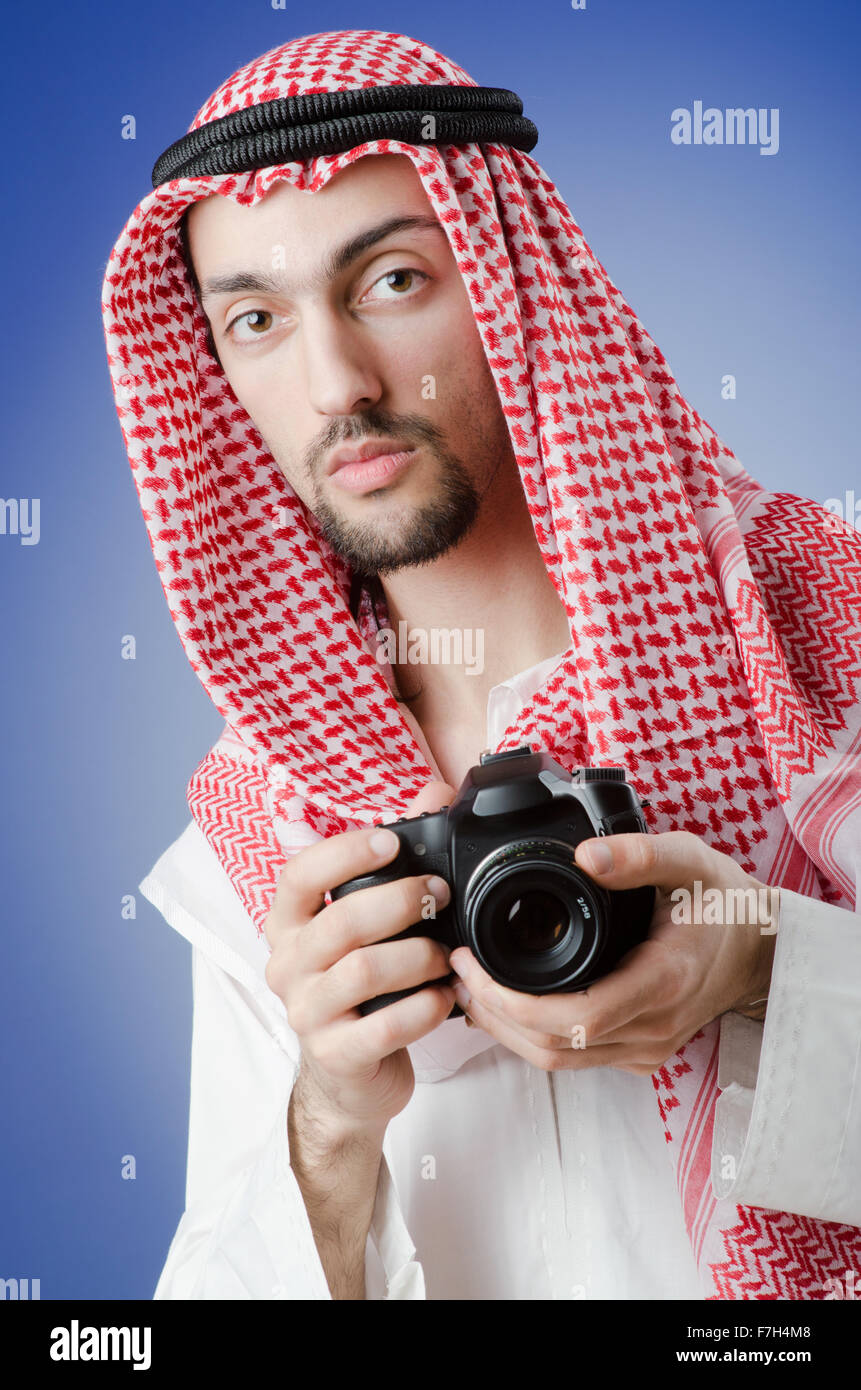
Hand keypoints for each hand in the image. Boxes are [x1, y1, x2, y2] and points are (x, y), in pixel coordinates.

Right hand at [264, 780, 457, 1139]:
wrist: (350, 1077)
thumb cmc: (362, 988)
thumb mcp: (368, 927)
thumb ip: (395, 861)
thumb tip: (435, 790)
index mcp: (288, 925)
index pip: (298, 875)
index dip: (344, 852)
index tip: (392, 841)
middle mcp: (286, 965)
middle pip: (341, 921)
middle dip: (401, 901)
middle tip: (441, 896)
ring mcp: (306, 1013)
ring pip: (364, 970)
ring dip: (419, 956)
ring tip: (446, 957)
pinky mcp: (335, 1055)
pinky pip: (385, 1025)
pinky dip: (425, 1009)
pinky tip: (444, 999)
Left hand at [448, 830, 778, 1076]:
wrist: (762, 949)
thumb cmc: (724, 905)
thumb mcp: (688, 862)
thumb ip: (638, 855)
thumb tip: (585, 855)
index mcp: (662, 984)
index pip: (575, 1021)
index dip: (512, 1003)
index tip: (473, 965)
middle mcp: (653, 1028)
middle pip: (555, 1048)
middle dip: (494, 1014)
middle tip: (455, 970)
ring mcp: (647, 1048)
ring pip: (559, 1060)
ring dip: (506, 1029)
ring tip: (467, 985)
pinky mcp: (639, 1052)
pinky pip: (575, 1057)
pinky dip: (531, 1034)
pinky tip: (504, 1003)